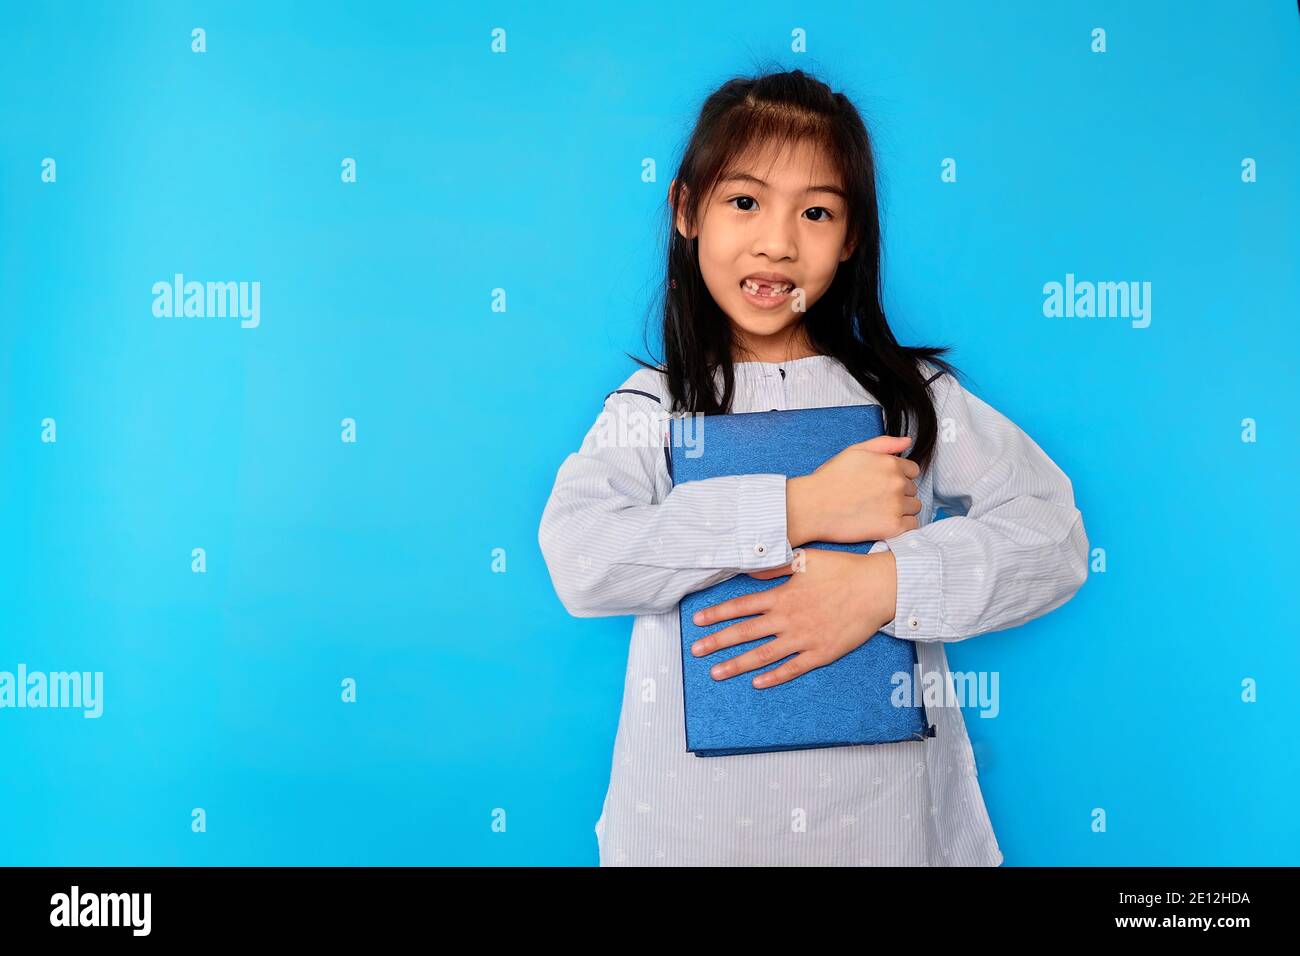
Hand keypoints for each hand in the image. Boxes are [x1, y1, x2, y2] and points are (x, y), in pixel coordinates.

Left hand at [689, 548, 897, 688]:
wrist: (876, 588)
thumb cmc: (842, 570)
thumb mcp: (805, 559)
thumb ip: (776, 567)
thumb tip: (751, 571)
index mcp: (782, 595)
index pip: (741, 606)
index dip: (717, 613)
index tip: (698, 621)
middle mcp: (787, 618)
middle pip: (744, 633)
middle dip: (717, 642)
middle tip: (695, 651)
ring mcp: (803, 638)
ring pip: (762, 655)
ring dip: (737, 664)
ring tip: (716, 673)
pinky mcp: (821, 653)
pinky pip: (792, 668)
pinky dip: (773, 677)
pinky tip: (756, 682)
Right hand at [785, 435, 920, 546]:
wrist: (813, 506)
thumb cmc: (829, 479)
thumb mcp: (855, 451)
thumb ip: (884, 443)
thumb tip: (908, 441)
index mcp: (890, 463)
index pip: (912, 470)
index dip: (898, 477)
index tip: (882, 484)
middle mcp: (897, 483)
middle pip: (912, 489)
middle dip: (898, 493)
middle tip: (875, 498)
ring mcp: (896, 505)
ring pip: (914, 507)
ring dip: (902, 509)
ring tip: (879, 511)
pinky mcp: (893, 527)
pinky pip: (912, 525)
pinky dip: (902, 525)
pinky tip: (884, 522)